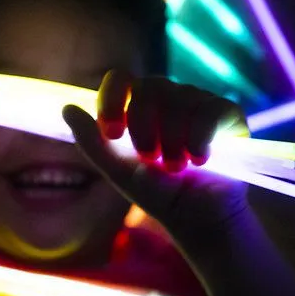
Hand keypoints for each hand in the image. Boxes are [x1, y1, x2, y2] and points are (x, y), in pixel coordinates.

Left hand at [63, 71, 248, 232]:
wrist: (194, 216)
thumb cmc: (156, 191)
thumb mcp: (117, 171)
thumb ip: (91, 142)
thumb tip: (67, 108)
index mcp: (138, 105)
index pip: (120, 78)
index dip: (112, 100)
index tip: (113, 134)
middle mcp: (169, 96)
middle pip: (149, 86)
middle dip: (144, 127)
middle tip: (150, 158)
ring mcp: (199, 101)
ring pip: (180, 99)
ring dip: (172, 141)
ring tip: (176, 167)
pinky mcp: (227, 113)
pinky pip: (210, 110)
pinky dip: (200, 138)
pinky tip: (200, 160)